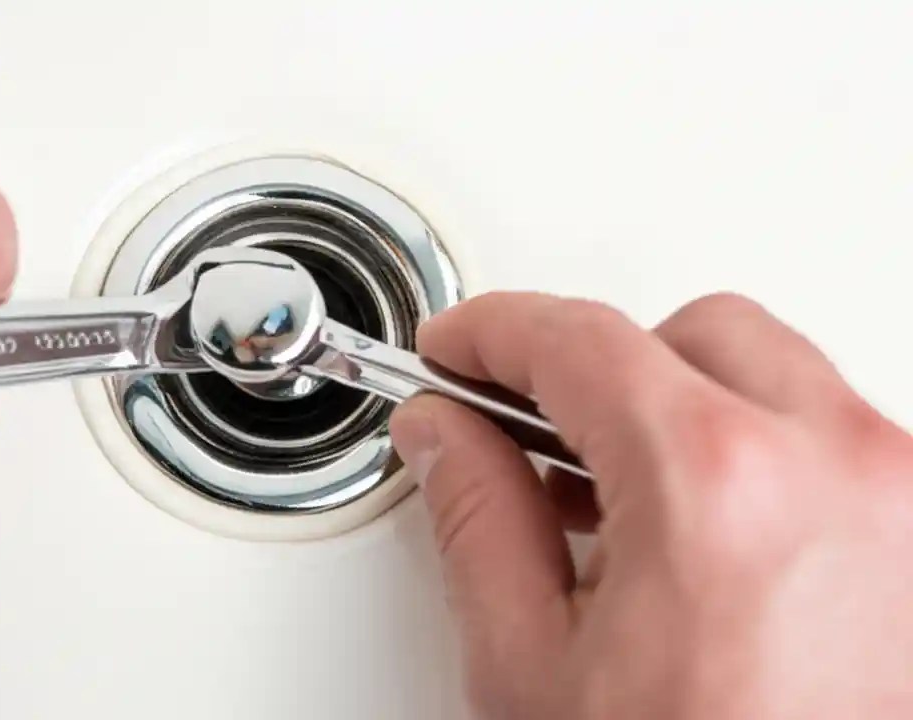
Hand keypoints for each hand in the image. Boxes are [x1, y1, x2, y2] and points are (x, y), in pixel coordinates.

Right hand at [390, 292, 912, 718]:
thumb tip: (446, 438)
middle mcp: (841, 472)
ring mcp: (912, 508)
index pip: (579, 340)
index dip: (492, 333)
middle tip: (534, 433)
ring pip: (780, 380)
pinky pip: (842, 448)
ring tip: (625, 505)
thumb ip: (476, 521)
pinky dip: (765, 463)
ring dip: (690, 415)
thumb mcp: (533, 674)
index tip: (458, 350)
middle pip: (693, 334)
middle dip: (601, 370)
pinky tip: (709, 542)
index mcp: (719, 488)